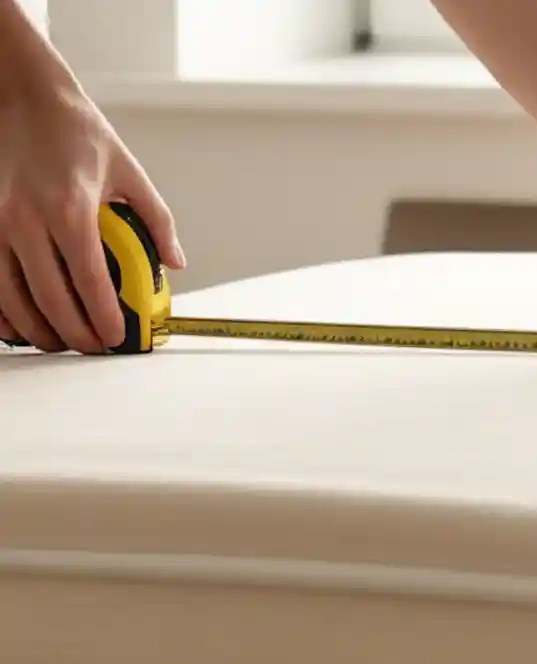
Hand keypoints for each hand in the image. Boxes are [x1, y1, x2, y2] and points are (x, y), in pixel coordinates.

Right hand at [0, 80, 184, 353]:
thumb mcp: (129, 171)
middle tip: (94, 348)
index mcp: (70, 208)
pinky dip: (2, 311)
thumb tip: (174, 263)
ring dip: (37, 330)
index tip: (116, 337)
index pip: (89, 281)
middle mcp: (26, 219)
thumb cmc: (78, 131)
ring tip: (62, 343)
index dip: (103, 317)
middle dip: (74, 334)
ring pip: (10, 298)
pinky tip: (21, 325)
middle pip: (49, 298)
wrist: (23, 96)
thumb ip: (156, 221)